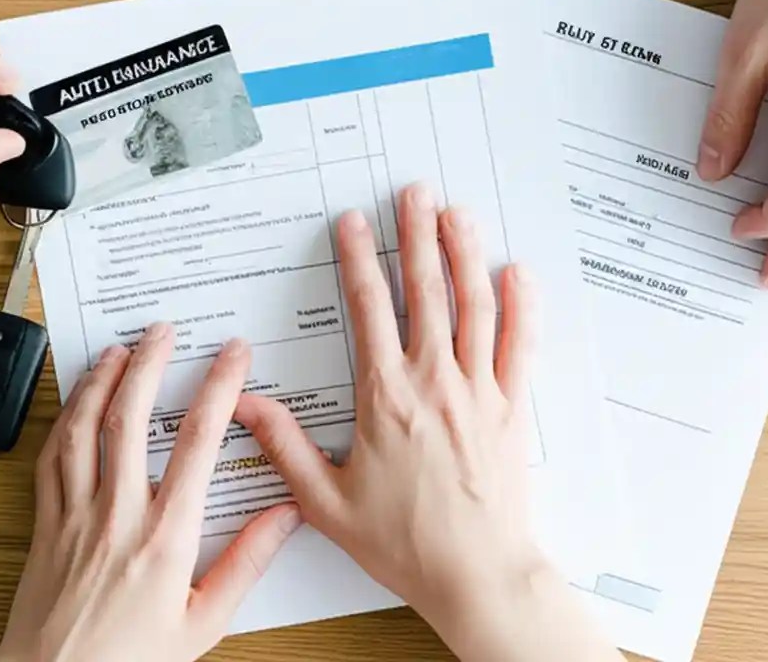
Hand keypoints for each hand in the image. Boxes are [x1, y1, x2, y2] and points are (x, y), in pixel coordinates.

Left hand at [0, 324, 301, 661]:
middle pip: (131, 419)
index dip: (218, 389)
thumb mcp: (204, 623)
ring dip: (101, 380)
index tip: (233, 356)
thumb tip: (285, 516)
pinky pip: (50, 458)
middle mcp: (117, 516)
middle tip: (165, 330)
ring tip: (118, 349)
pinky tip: (76, 403)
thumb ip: (246, 564)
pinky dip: (64, 420)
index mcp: (165, 538)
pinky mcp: (45, 526)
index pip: (197, 443)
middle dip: (150, 364)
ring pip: (83, 429)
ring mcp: (74, 516)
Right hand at [235, 184, 618, 661]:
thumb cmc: (402, 542)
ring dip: (464, 254)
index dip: (359, 259)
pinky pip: (521, 345)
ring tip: (456, 213)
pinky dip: (520, 306)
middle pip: (426, 292)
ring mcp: (479, 391)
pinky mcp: (512, 409)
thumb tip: (245, 403)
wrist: (475, 574)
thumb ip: (284, 446)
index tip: (353, 223)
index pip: (369, 309)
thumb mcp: (325, 501)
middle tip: (413, 192)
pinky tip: (516, 273)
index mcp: (385, 397)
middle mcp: (434, 382)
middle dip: (417, 235)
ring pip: (473, 306)